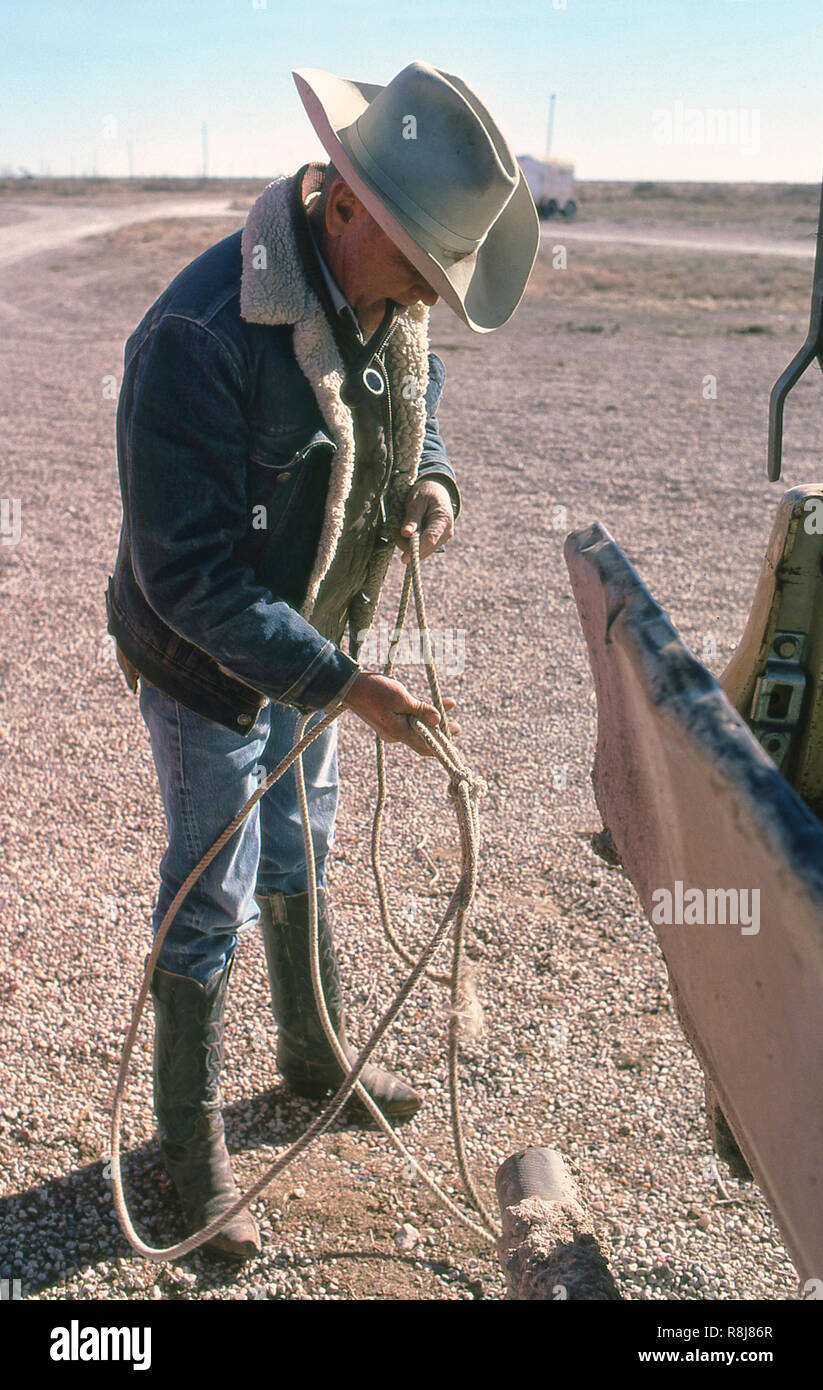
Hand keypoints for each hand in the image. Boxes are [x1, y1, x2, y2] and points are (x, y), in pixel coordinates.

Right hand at [342, 672, 458, 756]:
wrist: (348, 685)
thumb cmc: (374, 690)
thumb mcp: (401, 697)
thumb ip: (420, 709)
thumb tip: (438, 719)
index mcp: (398, 732)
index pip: (424, 746)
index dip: (441, 746)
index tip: (454, 742)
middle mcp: (394, 735)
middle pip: (422, 738)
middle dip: (440, 732)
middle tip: (457, 728)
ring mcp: (389, 728)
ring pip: (415, 728)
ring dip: (430, 720)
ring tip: (448, 709)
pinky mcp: (386, 720)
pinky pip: (407, 721)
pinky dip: (419, 715)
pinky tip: (429, 705)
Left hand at [397, 479, 453, 564]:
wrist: (438, 491)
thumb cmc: (427, 493)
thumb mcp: (416, 501)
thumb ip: (412, 518)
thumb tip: (405, 533)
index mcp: (443, 519)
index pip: (430, 539)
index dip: (416, 549)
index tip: (404, 558)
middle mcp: (446, 532)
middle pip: (426, 548)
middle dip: (408, 545)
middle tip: (395, 531)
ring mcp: (443, 538)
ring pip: (423, 551)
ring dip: (409, 544)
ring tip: (400, 530)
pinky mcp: (438, 541)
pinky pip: (423, 548)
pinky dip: (413, 543)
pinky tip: (407, 533)